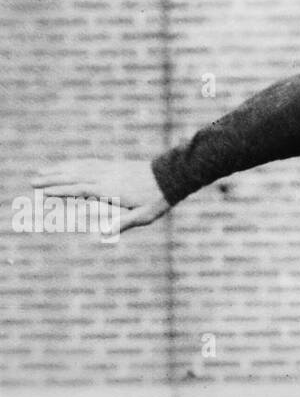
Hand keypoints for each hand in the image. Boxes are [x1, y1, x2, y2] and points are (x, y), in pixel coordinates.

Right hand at [28, 160, 169, 232]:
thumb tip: (104, 234)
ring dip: (58, 169)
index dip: (59, 192)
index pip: (78, 190)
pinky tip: (67, 165)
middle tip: (32, 182)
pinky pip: (88, 162)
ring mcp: (108, 168)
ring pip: (77, 167)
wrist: (170, 176)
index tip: (42, 194)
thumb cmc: (157, 200)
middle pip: (72, 177)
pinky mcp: (113, 164)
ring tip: (41, 171)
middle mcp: (104, 176)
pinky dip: (74, 163)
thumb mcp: (142, 217)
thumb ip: (122, 224)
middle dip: (51, 180)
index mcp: (108, 190)